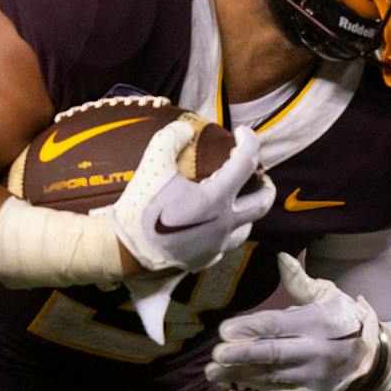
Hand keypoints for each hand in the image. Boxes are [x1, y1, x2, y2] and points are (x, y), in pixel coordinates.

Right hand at [106, 120, 273, 273]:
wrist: (124, 251)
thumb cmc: (140, 207)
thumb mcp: (152, 164)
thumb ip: (170, 138)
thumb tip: (185, 128)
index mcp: (217, 199)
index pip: (246, 163)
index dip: (249, 141)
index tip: (241, 133)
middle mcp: (224, 224)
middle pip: (262, 203)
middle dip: (266, 185)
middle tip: (258, 174)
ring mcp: (216, 246)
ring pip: (246, 228)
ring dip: (246, 211)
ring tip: (236, 200)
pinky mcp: (204, 261)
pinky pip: (224, 244)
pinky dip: (225, 230)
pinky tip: (212, 224)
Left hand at [205, 253, 381, 390]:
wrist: (374, 360)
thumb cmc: (343, 320)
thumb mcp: (328, 295)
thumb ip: (299, 281)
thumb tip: (280, 257)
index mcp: (319, 322)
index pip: (279, 325)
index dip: (250, 328)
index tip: (225, 330)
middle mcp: (317, 351)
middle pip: (274, 354)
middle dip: (242, 355)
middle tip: (216, 354)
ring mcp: (314, 377)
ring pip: (272, 377)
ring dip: (240, 375)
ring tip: (213, 372)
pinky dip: (253, 387)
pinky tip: (232, 382)